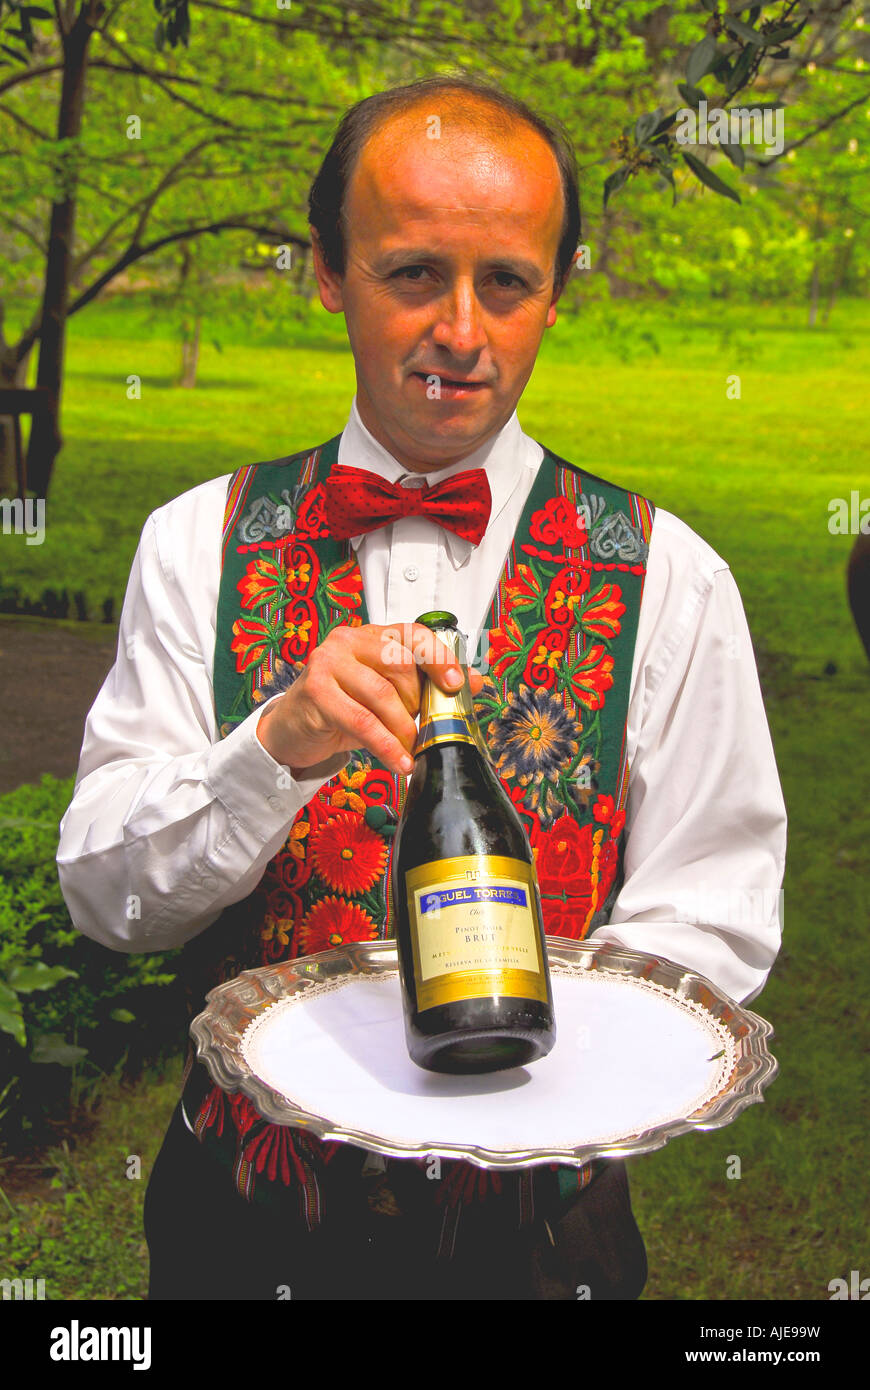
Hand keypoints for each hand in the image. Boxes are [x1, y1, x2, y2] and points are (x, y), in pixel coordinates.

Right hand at [256, 622, 484, 775]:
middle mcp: (349, 640)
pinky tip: (399, 761)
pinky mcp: (315, 690)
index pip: (413, 634)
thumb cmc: (343, 709)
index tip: (456, 683)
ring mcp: (328, 662)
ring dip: (404, 729)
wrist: (293, 730)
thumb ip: (426, 685)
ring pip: (382, 695)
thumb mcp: (388, 695)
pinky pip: (362, 721)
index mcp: (371, 635)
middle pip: (400, 663)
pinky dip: (386, 745)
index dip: (439, 657)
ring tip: (410, 750)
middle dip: (417, 702)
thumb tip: (474, 682)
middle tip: (421, 728)